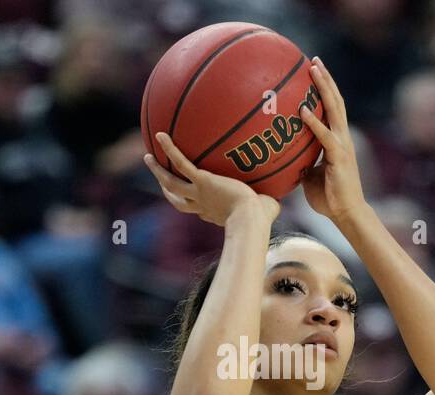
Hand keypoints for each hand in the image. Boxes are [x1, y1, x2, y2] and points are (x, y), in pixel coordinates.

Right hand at [144, 132, 279, 226]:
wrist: (251, 220)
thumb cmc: (262, 219)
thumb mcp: (267, 208)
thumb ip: (270, 199)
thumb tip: (286, 193)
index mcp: (213, 212)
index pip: (197, 208)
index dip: (191, 202)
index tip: (191, 195)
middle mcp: (201, 205)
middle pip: (176, 198)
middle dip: (166, 187)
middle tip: (159, 177)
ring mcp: (198, 193)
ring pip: (170, 183)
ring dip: (158, 170)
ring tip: (148, 157)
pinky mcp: (201, 181)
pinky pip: (181, 163)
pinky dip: (170, 149)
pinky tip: (161, 135)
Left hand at [298, 57, 365, 222]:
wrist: (346, 214)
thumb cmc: (328, 197)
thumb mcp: (308, 175)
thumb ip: (300, 160)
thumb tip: (281, 156)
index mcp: (336, 139)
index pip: (331, 108)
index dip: (324, 89)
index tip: (314, 71)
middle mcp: (342, 137)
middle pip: (335, 101)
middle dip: (325, 79)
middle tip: (314, 60)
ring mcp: (342, 145)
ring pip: (334, 110)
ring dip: (324, 88)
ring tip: (313, 70)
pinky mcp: (339, 157)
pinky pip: (324, 136)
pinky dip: (314, 122)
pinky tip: (302, 110)